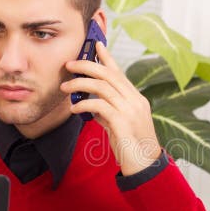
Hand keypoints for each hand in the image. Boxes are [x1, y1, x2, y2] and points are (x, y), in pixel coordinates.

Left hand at [62, 42, 161, 175]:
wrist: (144, 166)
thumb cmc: (131, 147)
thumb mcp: (119, 125)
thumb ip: (108, 112)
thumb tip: (90, 104)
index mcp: (136, 100)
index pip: (120, 73)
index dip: (107, 57)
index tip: (96, 45)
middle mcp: (135, 101)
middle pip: (109, 75)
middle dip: (87, 65)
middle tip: (70, 65)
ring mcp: (131, 111)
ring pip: (103, 87)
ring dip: (80, 84)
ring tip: (65, 86)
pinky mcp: (123, 123)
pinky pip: (99, 106)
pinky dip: (84, 104)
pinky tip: (74, 109)